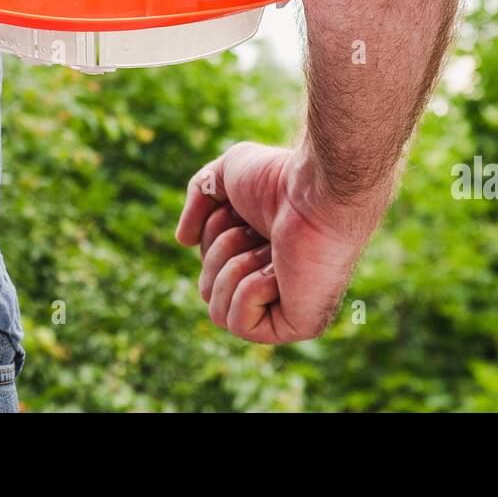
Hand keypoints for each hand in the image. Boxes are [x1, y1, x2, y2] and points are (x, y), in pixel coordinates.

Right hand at [175, 140, 386, 342]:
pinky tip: (278, 271)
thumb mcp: (225, 171)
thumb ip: (199, 195)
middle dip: (223, 250)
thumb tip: (184, 240)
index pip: (207, 263)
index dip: (214, 232)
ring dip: (234, 269)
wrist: (314, 191)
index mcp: (258, 252)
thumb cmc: (279, 179)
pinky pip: (239, 324)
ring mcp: (285, 306)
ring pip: (216, 309)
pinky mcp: (297, 325)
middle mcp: (271, 280)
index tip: (244, 211)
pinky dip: (249, 290)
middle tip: (258, 231)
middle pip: (206, 287)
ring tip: (270, 249)